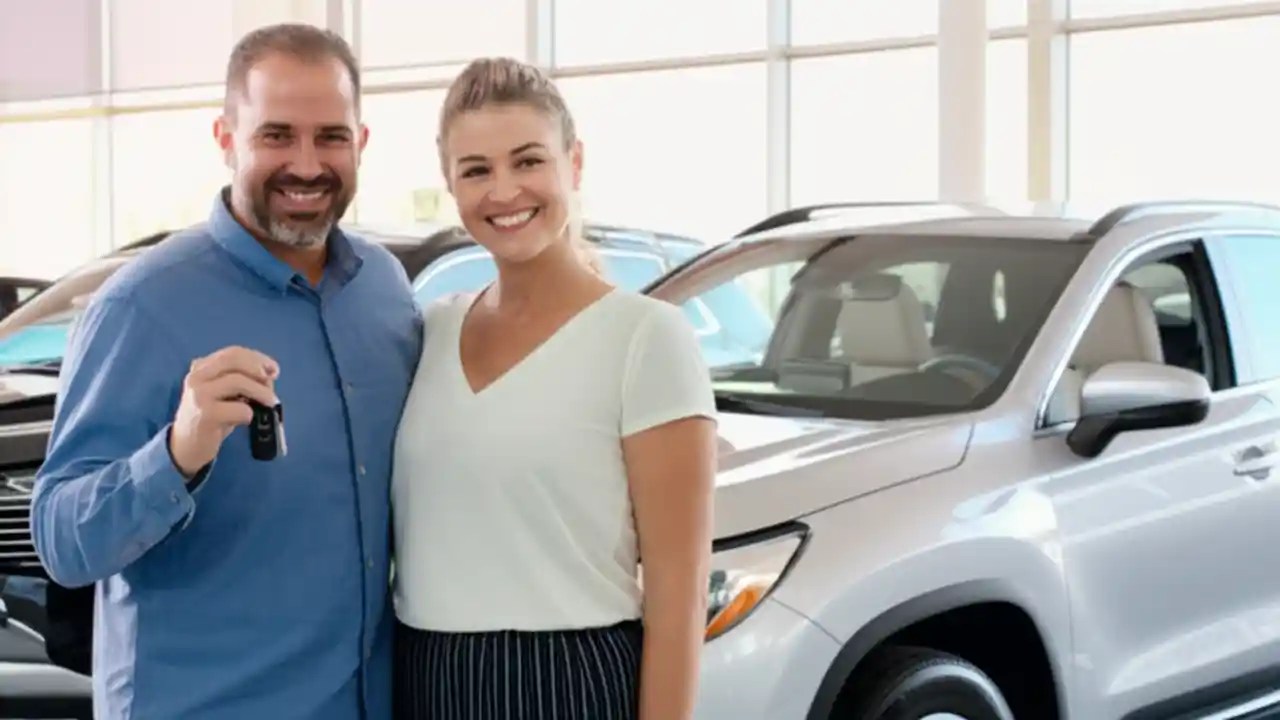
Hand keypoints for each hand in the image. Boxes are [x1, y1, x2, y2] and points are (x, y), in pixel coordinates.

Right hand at [169, 346, 279, 476]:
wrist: (186, 447)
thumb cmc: (210, 418)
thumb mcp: (221, 393)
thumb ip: (239, 379)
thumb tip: (269, 376)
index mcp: (200, 368)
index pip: (232, 353)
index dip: (257, 358)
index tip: (273, 369)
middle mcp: (196, 378)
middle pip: (233, 360)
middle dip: (258, 369)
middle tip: (272, 382)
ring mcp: (199, 396)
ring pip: (238, 382)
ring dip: (261, 392)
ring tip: (270, 403)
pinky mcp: (206, 415)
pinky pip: (240, 409)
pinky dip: (250, 413)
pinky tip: (246, 420)